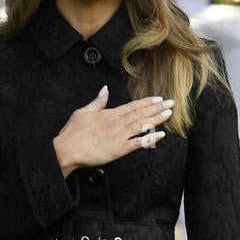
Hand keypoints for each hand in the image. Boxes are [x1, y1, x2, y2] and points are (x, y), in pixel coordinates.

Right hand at [53, 86, 172, 176]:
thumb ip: (97, 101)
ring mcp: (120, 136)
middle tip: (172, 103)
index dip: (147, 102)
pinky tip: (161, 134)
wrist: (67, 150)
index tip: (159, 98)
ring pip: (143, 125)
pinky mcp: (119, 149)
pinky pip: (138, 143)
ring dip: (157, 119)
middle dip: (158, 107)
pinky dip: (150, 138)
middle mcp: (117, 123)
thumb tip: (105, 89)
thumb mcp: (83, 112)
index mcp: (109, 114)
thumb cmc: (72, 133)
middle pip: (141, 113)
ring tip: (169, 113)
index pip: (133, 106)